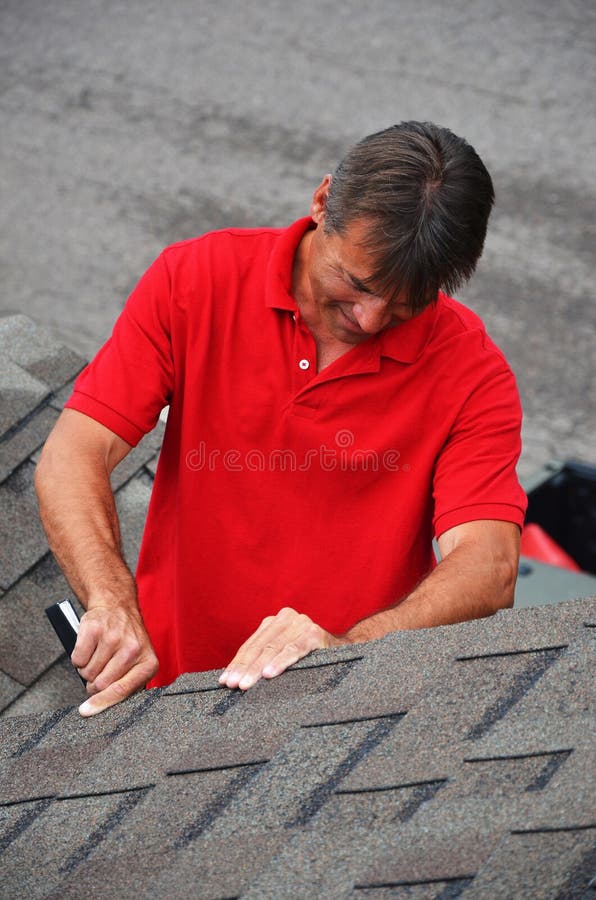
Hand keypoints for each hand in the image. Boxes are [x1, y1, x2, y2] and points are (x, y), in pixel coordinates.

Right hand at [71, 605, 157, 716]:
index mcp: (148, 663)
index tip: (86, 711)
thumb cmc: (127, 641)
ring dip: (87, 669)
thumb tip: (103, 709)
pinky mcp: (95, 629)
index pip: (121, 690)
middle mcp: (133, 650)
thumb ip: (127, 686)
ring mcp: (114, 638)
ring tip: (98, 655)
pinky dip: (78, 658)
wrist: (117, 607)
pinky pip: (76, 659)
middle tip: (101, 669)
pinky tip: (90, 647)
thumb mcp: (138, 664)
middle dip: (94, 683)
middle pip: (100, 685)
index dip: (101, 703)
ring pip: (87, 673)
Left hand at [218, 606, 340, 690]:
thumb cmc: (308, 657)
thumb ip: (263, 658)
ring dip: (258, 668)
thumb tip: (233, 678)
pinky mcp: (315, 633)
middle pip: (260, 647)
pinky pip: (294, 649)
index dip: (237, 663)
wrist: (344, 650)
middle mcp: (286, 618)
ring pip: (274, 648)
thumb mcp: (283, 653)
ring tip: (246, 683)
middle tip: (233, 685)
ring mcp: (301, 624)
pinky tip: (270, 674)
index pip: (251, 645)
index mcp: (274, 622)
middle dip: (244, 667)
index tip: (224, 681)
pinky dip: (281, 662)